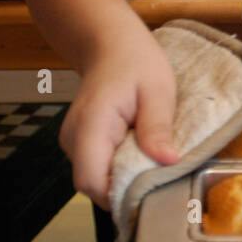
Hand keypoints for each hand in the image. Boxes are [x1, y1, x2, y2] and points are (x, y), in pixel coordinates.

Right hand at [60, 27, 178, 209]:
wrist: (112, 45)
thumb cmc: (136, 62)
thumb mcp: (157, 90)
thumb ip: (157, 127)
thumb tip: (167, 161)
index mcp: (91, 124)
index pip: (91, 180)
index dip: (119, 195)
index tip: (151, 194)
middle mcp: (74, 137)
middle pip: (93, 186)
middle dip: (126, 190)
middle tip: (160, 179)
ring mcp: (74, 142)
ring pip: (96, 179)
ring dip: (124, 179)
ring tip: (152, 161)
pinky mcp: (82, 144)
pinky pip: (99, 168)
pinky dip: (120, 168)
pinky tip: (140, 153)